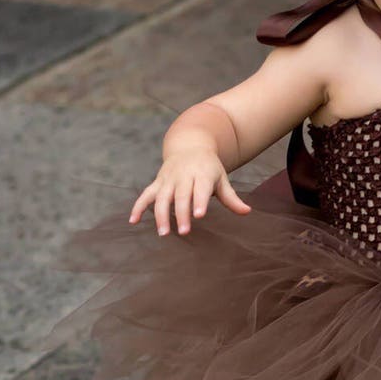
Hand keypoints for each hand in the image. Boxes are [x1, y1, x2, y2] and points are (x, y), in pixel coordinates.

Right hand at [128, 147, 250, 235]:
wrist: (190, 146)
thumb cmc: (209, 168)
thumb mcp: (221, 179)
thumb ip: (231, 198)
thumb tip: (247, 212)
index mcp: (202, 174)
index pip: (201, 189)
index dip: (200, 201)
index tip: (199, 215)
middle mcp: (184, 176)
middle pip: (181, 196)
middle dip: (182, 213)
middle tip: (184, 232)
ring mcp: (168, 179)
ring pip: (162, 197)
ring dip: (160, 215)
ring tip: (163, 233)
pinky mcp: (157, 182)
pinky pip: (146, 194)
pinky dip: (138, 206)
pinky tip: (133, 221)